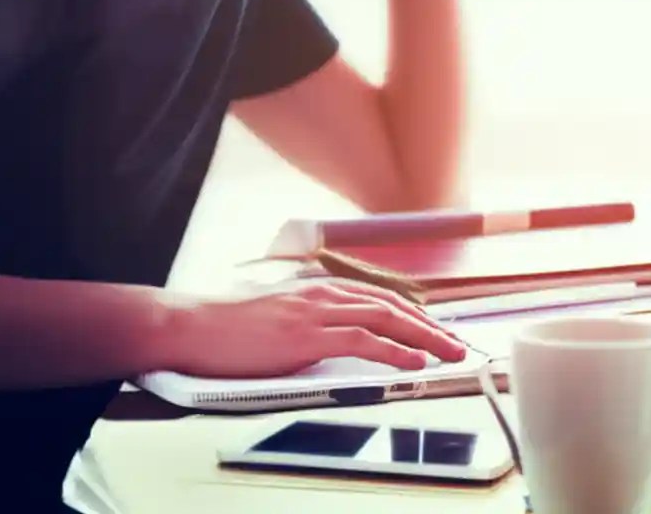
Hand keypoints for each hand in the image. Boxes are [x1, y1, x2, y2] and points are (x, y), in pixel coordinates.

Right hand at [158, 278, 467, 378]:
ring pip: (387, 320)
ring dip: (425, 337)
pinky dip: (395, 350)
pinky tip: (415, 360)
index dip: (416, 315)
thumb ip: (315, 323)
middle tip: (458, 344)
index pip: (382, 299)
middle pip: (394, 306)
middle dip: (432, 326)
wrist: (192, 326)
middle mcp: (324, 294)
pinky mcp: (307, 336)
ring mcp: (316, 313)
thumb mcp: (283, 317)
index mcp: (320, 289)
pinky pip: (363, 341)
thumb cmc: (230, 328)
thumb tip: (342, 341)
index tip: (439, 331)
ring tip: (449, 353)